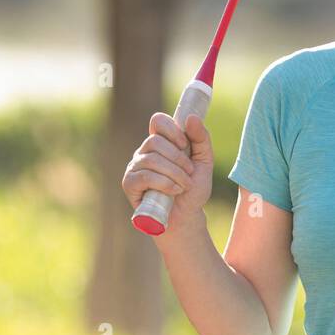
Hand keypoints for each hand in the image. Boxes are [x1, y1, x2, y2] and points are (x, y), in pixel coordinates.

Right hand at [121, 112, 214, 229]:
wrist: (186, 217)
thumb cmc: (193, 189)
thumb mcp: (204, 162)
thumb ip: (201, 139)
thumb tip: (191, 117)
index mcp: (161, 143)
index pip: (158, 121)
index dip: (172, 130)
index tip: (185, 144)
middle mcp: (145, 152)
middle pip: (155, 141)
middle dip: (178, 158)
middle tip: (190, 172)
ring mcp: (135, 167)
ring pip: (152, 159)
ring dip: (175, 173)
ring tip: (184, 185)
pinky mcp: (129, 184)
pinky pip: (144, 176)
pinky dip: (164, 183)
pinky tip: (174, 191)